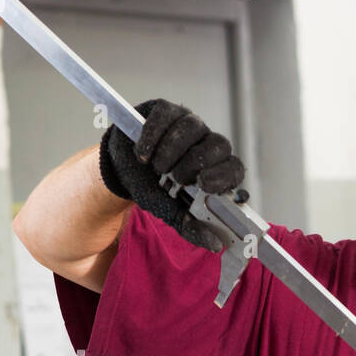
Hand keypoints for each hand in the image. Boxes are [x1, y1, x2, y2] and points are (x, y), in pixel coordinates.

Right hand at [99, 98, 245, 250]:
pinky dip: (154, 135)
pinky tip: (144, 152)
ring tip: (157, 166)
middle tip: (174, 177)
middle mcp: (207, 145)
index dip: (224, 175)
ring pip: (194, 126)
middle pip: (219, 144)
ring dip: (173, 149)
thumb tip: (215, 245)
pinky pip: (167, 115)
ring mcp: (188, 124)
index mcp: (215, 170)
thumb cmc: (152, 189)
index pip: (234, 168)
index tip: (204, 184)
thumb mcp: (169, 212)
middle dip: (196, 162)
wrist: (121, 170)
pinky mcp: (166, 110)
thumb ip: (191, 227)